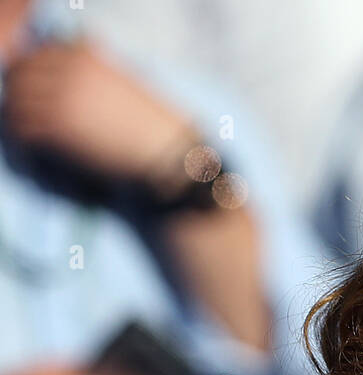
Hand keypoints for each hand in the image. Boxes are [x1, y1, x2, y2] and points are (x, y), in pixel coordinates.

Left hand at [2, 39, 191, 182]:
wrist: (167, 155)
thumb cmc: (153, 125)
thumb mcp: (124, 83)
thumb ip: (94, 73)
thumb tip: (67, 80)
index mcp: (84, 54)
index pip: (38, 52)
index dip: (30, 70)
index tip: (32, 89)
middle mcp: (69, 70)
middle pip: (20, 71)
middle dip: (17, 91)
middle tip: (22, 112)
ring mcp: (61, 97)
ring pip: (15, 99)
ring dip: (16, 116)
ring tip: (26, 133)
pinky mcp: (59, 128)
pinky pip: (21, 128)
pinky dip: (21, 138)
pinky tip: (32, 148)